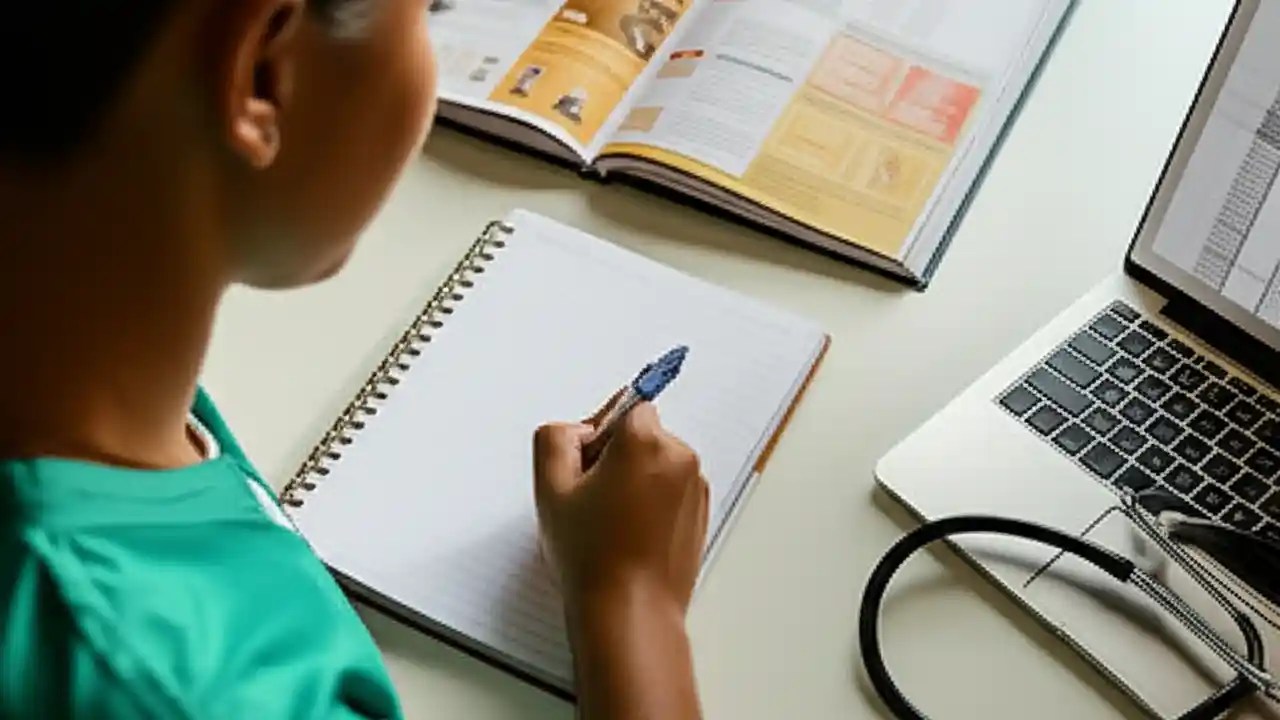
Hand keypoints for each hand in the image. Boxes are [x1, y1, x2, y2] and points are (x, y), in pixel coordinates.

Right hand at [533, 399, 708, 719]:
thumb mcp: (550, 487)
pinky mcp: (700, 514)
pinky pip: (671, 491)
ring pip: (657, 464)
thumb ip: (556, 437)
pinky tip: (629, 536)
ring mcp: (696, 488)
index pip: (625, 407)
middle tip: (590, 501)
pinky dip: (652, 503)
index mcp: (647, 442)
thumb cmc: (593, 557)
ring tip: (610, 525)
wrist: (629, 612)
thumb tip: (579, 429)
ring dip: (635, 482)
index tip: (586, 468)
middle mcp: (680, 458)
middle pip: (642, 435)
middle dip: (616, 458)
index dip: (598, 435)